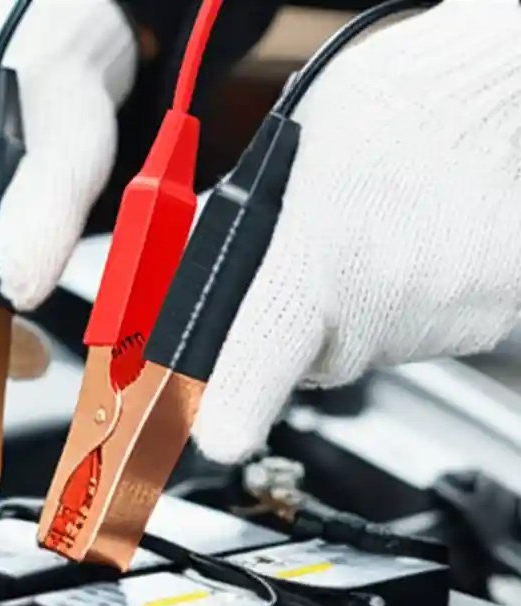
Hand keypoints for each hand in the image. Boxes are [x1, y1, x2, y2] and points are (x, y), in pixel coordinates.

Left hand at [192, 0, 520, 462]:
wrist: (498, 91)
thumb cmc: (395, 105)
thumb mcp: (279, 160)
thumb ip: (233, 235)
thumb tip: (192, 280)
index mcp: (314, 259)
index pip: (258, 360)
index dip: (231, 407)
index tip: (217, 436)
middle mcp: (382, 301)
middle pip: (318, 358)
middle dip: (307, 323)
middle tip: (326, 254)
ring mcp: (444, 314)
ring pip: (377, 342)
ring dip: (369, 304)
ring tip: (383, 230)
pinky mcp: (494, 315)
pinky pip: (432, 326)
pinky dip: (421, 296)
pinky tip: (422, 241)